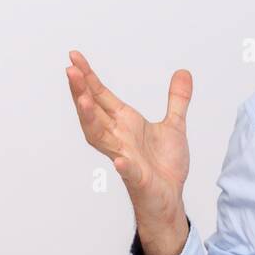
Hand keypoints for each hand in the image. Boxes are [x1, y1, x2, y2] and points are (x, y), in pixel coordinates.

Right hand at [66, 51, 192, 244]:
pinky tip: (121, 160)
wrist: (170, 197)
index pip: (101, 97)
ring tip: (83, 100)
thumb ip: (177, 100)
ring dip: (90, 120)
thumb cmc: (164, 165)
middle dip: (81, 92)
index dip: (88, 78)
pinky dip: (125, 166)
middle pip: (94, 112)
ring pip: (101, 138)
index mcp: (126, 124)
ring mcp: (125, 158)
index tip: (75, 58)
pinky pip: (129, 172)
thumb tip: (183, 73)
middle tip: (70, 70)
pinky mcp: (138, 179)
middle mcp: (119, 138)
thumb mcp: (175, 125)